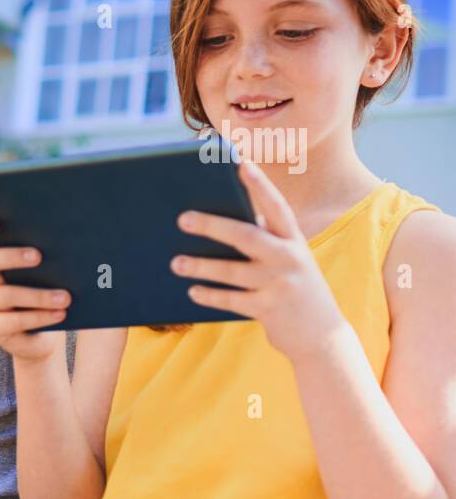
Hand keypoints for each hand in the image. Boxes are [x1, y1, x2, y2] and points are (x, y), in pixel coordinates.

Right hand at [0, 220, 68, 360]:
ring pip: (5, 295)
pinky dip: (39, 317)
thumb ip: (46, 256)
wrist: (43, 334)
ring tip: (65, 297)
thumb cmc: (46, 292)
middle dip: (10, 257)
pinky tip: (60, 313)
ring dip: (37, 295)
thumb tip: (64, 241)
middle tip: (38, 256)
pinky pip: (13, 321)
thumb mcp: (46, 273)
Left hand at [173, 160, 345, 362]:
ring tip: (175, 262)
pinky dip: (210, 295)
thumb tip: (215, 221)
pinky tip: (192, 291)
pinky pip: (231, 299)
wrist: (322, 335)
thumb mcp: (287, 260)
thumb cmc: (293, 288)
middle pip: (247, 236)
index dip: (259, 184)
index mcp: (293, 240)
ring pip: (232, 271)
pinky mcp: (270, 309)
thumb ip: (263, 240)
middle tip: (182, 218)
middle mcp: (290, 258)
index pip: (276, 206)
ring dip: (201, 266)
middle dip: (213, 226)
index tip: (239, 163)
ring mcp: (280, 284)